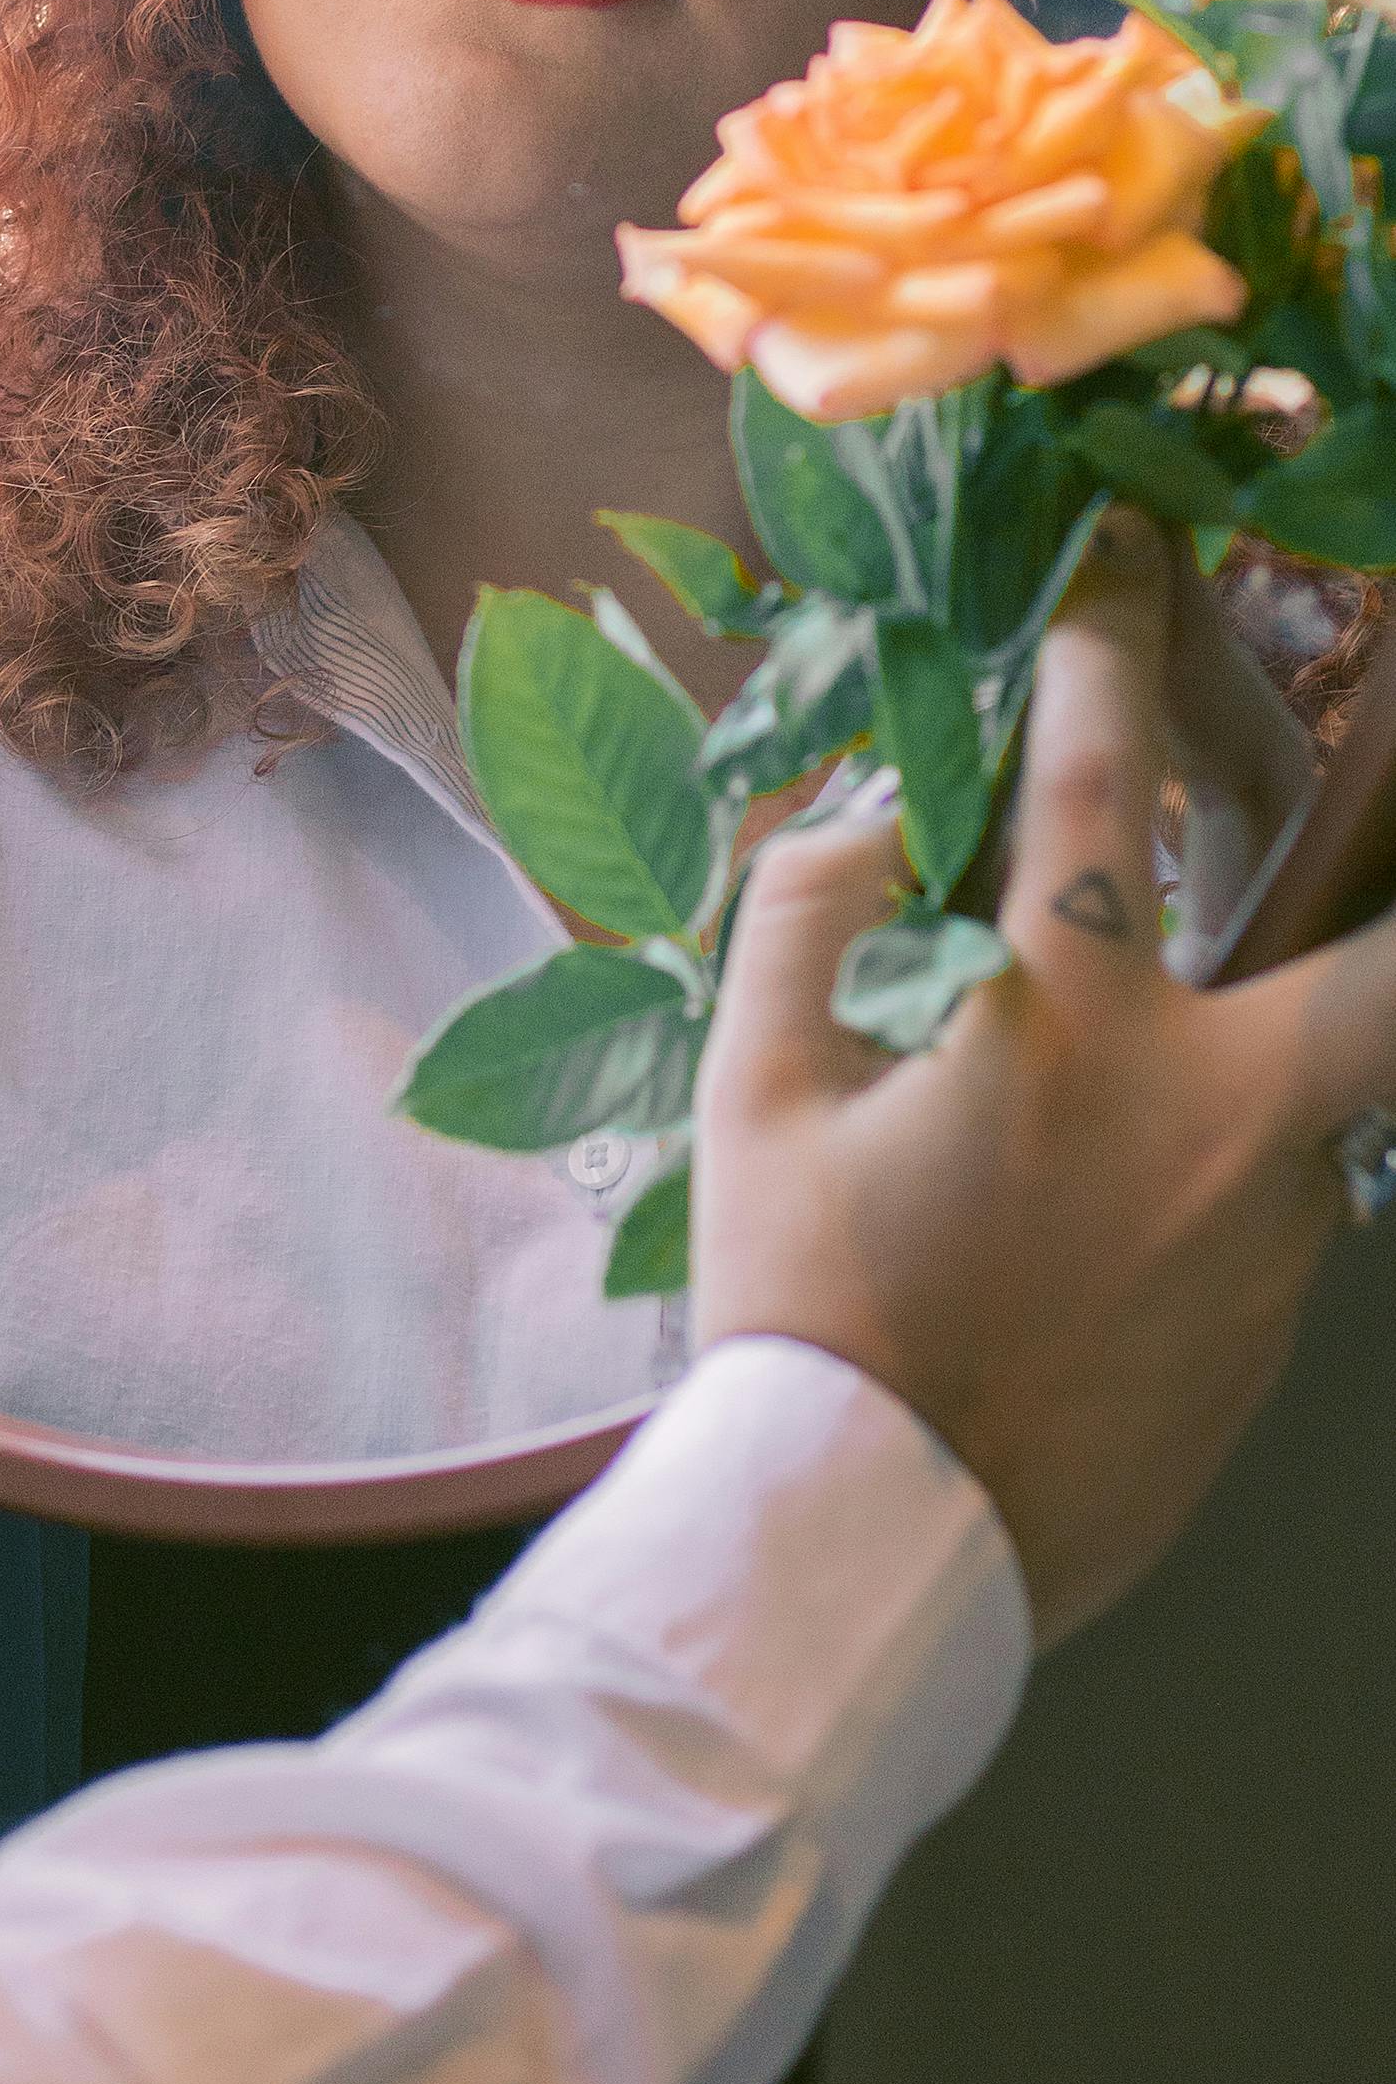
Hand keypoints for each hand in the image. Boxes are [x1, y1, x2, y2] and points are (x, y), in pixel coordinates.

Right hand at [693, 509, 1395, 1644]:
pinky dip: (1220, 1150)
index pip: (1099, 765)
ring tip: (1149, 1037)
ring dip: (1277, 1018)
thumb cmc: (806, 1304)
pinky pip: (1277, 1186)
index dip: (1111, 623)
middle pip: (1389, 960)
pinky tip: (1110, 1196)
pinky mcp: (1281, 1321)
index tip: (1129, 532)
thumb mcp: (752, 1085)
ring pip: (1330, 1070)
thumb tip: (873, 815)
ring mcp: (1271, 1218)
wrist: (884, 1550)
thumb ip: (809, 909)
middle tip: (1385, 775)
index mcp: (1065, 1016)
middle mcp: (1210, 1100)